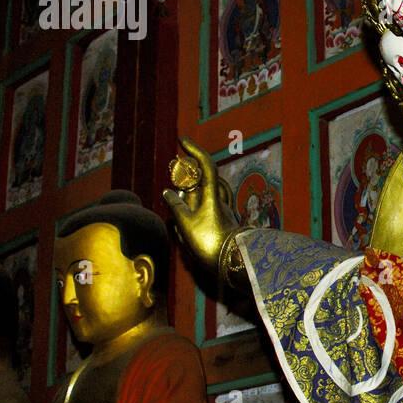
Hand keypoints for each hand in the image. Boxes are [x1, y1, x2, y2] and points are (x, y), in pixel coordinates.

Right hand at [162, 136, 240, 280]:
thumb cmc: (209, 243)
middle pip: (207, 177)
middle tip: (176, 170)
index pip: (206, 165)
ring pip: (211, 190)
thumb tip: (168, 192)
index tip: (182, 140)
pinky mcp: (226, 221)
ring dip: (197, 186)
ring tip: (181, 192)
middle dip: (192, 171)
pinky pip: (213, 204)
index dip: (195, 151)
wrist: (233, 263)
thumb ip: (176, 207)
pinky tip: (191, 211)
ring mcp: (224, 210)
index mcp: (212, 196)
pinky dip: (202, 202)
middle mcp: (220, 199)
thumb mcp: (186, 225)